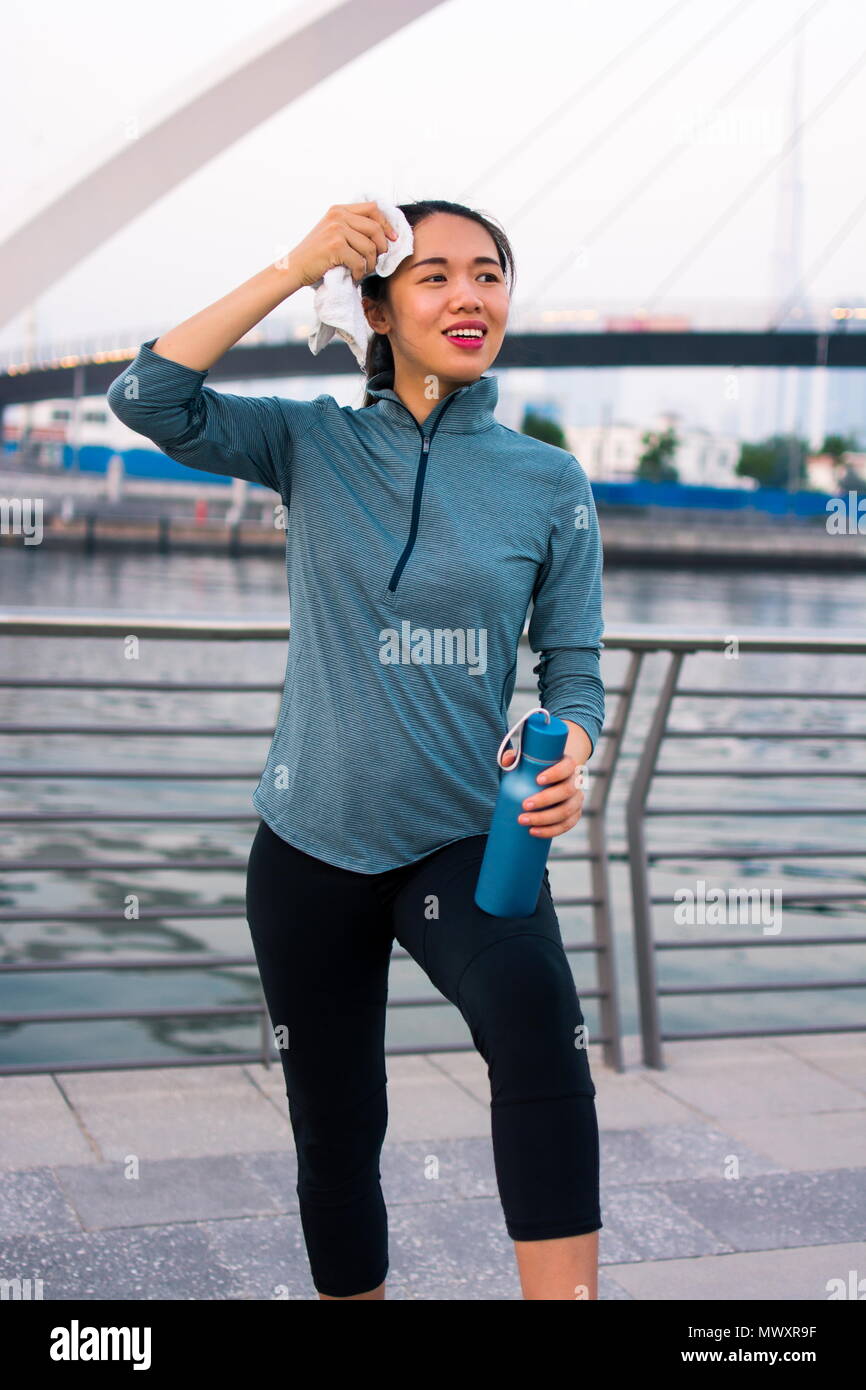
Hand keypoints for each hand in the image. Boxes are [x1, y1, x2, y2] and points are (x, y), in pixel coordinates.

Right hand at [288, 202, 398, 288]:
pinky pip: (360, 261)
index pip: (373, 209)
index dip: (386, 224)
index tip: (393, 238)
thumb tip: (384, 235)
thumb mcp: (333, 233)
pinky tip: (354, 276)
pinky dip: (360, 273)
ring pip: (370, 247)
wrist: (295, 268)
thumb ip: (352, 228)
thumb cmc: (316, 255)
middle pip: (375, 228)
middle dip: (382, 247)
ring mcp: (336, 230)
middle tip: (377, 260)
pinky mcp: (335, 246)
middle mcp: (338, 216)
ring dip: (371, 264)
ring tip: (363, 270)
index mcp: (339, 210)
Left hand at [502, 719, 590, 838]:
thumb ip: (514, 757)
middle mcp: (576, 782)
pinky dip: (550, 831)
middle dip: (545, 800)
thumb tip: (508, 760)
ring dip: (545, 819)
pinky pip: (566, 825)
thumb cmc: (537, 768)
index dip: (555, 774)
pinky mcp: (574, 815)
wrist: (552, 781)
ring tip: (523, 820)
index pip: (567, 767)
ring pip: (566, 811)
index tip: (538, 780)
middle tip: (525, 805)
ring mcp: (577, 800)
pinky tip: (534, 831)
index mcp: (568, 765)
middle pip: (566, 791)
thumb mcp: (527, 760)